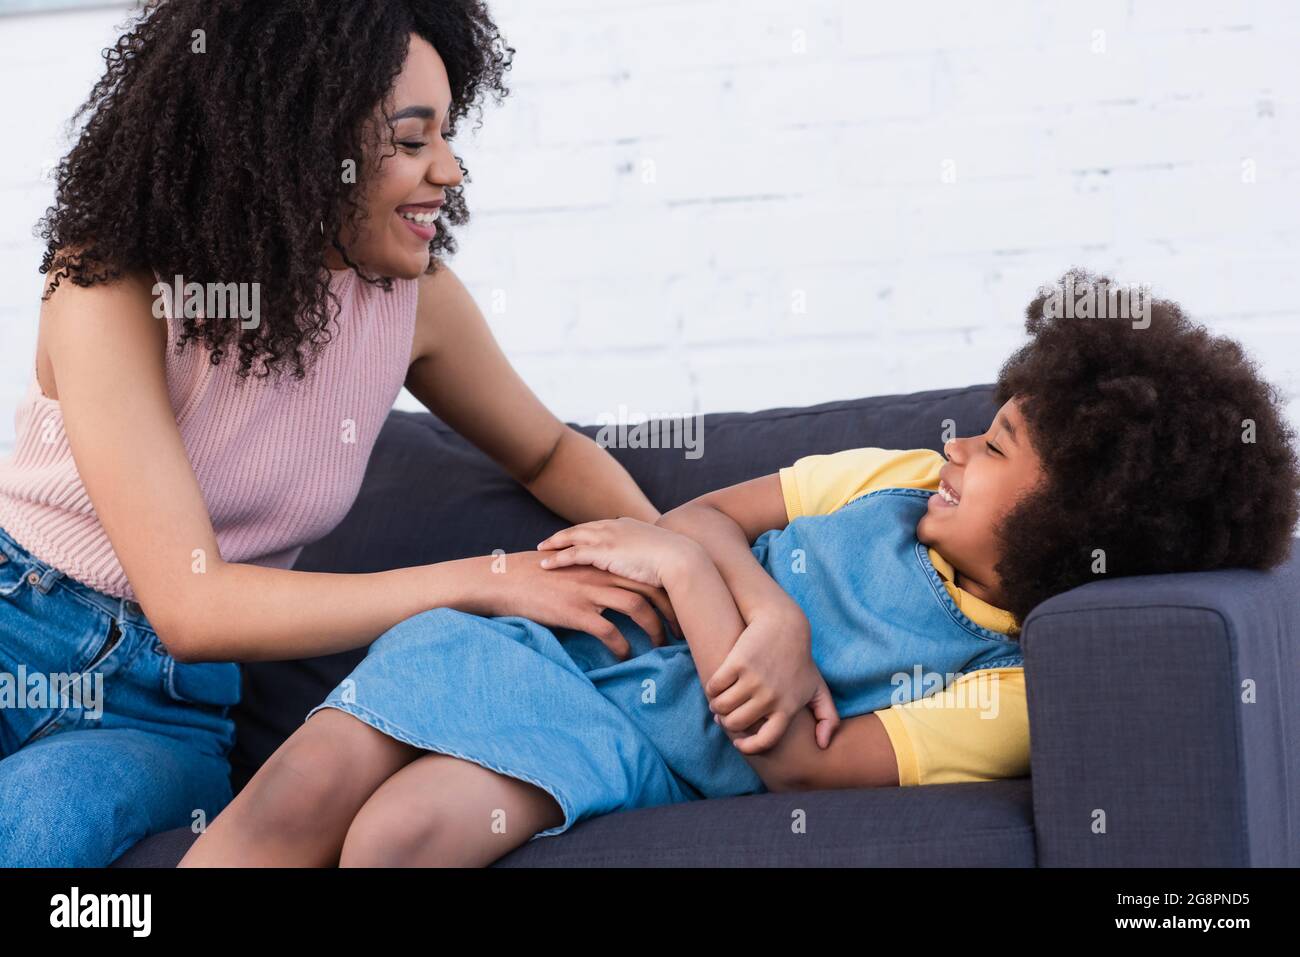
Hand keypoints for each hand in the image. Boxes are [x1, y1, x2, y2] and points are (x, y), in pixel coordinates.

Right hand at [460, 549, 678, 658]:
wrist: (505, 580)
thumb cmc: (537, 577)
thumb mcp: (572, 567)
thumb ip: (596, 572)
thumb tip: (616, 589)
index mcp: (603, 562)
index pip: (647, 572)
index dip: (668, 591)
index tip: (680, 608)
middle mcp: (602, 572)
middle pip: (651, 588)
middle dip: (670, 611)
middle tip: (680, 631)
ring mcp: (590, 591)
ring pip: (637, 608)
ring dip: (654, 629)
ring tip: (660, 647)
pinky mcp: (576, 611)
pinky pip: (610, 632)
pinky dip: (623, 647)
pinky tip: (626, 658)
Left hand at [536, 517, 701, 589]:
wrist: (679, 559)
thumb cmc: (675, 561)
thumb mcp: (659, 554)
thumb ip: (648, 556)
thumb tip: (649, 566)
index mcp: (627, 525)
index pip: (598, 527)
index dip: (583, 533)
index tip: (572, 537)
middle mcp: (614, 526)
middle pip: (581, 529)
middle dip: (563, 535)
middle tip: (547, 542)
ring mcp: (607, 537)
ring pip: (572, 538)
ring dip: (554, 544)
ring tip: (540, 550)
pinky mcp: (602, 552)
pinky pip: (572, 554)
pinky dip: (557, 559)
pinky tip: (545, 565)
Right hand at [706, 600, 840, 753]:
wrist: (785, 625)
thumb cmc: (800, 661)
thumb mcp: (818, 688)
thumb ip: (828, 718)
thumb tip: (823, 746)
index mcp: (787, 708)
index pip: (764, 741)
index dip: (748, 746)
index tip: (738, 742)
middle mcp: (770, 697)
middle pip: (736, 723)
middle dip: (727, 722)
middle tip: (724, 716)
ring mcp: (753, 680)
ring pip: (721, 706)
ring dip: (716, 706)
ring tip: (718, 702)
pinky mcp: (738, 663)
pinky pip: (714, 687)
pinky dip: (711, 689)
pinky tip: (715, 687)